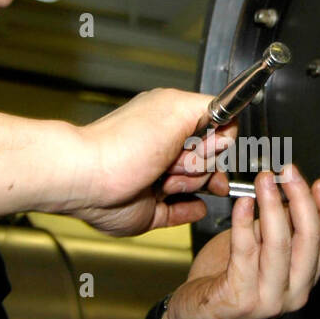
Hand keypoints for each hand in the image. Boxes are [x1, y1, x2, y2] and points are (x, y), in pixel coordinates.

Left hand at [67, 88, 235, 236]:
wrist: (90, 179)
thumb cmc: (124, 144)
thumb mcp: (176, 109)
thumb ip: (210, 107)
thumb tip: (229, 115)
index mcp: (172, 121)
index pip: (217, 130)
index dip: (216, 141)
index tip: (204, 144)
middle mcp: (168, 148)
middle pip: (212, 160)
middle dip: (200, 163)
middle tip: (178, 160)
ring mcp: (161, 179)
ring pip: (201, 186)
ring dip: (190, 184)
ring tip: (167, 180)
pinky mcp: (153, 207)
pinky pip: (184, 211)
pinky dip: (191, 209)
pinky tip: (195, 205)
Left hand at [161, 164, 319, 318]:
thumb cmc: (226, 286)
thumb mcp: (260, 253)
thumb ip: (277, 229)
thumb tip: (286, 194)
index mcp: (303, 279)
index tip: (319, 184)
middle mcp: (293, 292)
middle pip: (309, 239)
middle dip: (301, 199)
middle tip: (288, 172)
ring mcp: (268, 299)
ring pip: (280, 245)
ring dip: (273, 206)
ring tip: (266, 180)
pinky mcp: (240, 298)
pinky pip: (245, 254)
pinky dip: (244, 224)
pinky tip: (243, 204)